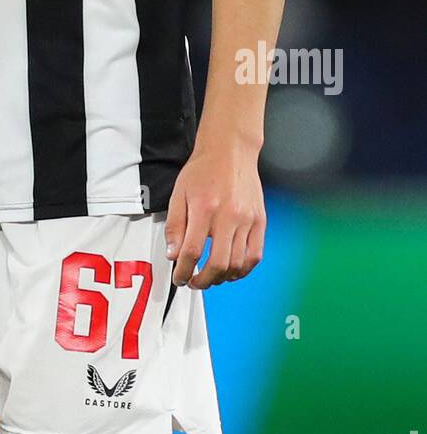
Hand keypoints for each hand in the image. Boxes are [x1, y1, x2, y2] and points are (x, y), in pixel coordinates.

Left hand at [165, 145, 265, 289]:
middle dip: (203, 281)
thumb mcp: (179, 194)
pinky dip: (243, 269)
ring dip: (222, 278)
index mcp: (204, 208)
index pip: (192, 251)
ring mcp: (247, 219)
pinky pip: (255, 255)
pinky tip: (231, 270)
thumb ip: (175, 226)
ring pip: (237, 263)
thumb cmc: (202, 171)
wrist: (229, 151)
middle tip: (194, 282)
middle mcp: (228, 216)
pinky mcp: (260, 221)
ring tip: (211, 277)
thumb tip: (173, 255)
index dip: (183, 271)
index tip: (179, 278)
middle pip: (218, 264)